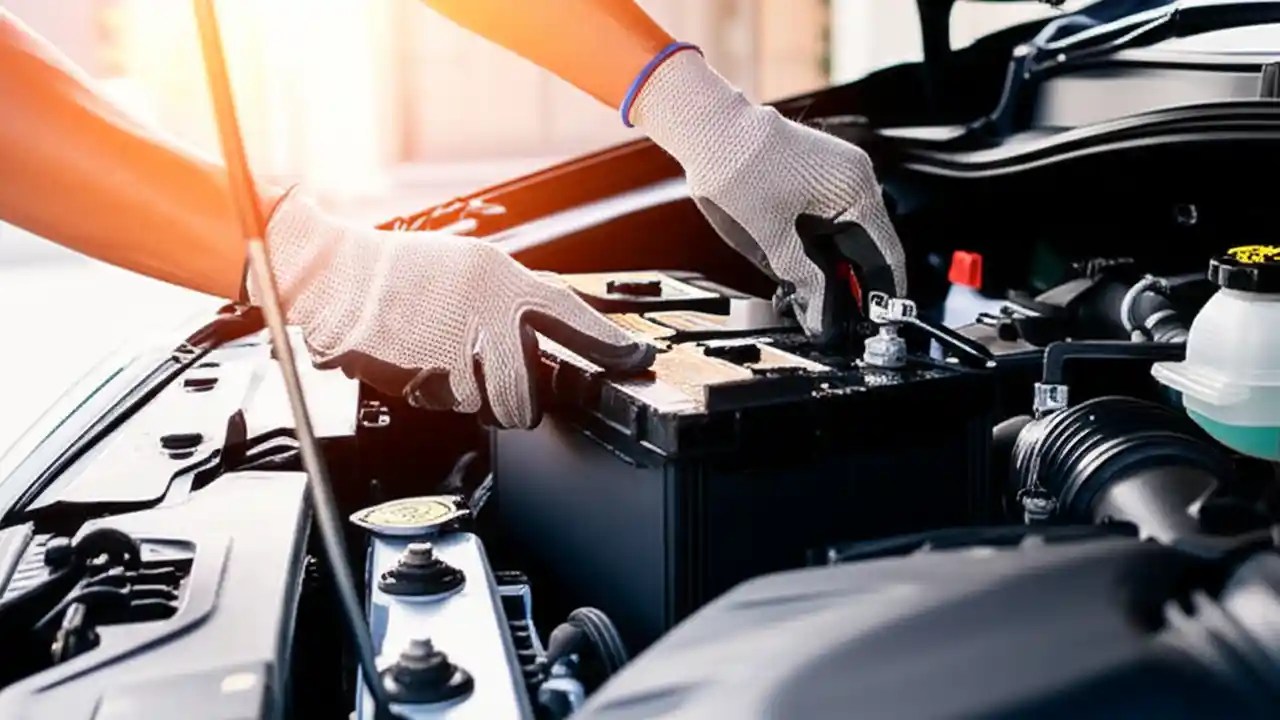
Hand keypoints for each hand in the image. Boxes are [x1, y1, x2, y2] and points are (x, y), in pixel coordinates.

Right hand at [253, 192, 654, 428]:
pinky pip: (439, 406)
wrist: (334, 274)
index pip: (570, 315)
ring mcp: (451, 350)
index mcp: (502, 281)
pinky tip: (413, 357)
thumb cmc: (405, 272)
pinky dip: (429, 392)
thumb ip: (517, 300)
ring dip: (464, 394)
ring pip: (479, 407)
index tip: (638, 360)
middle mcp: (484, 315)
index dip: (609, 343)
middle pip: (523, 398)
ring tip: (439, 354)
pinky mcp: (417, 377)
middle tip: (496, 386)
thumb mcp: (476, 268)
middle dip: (513, 405)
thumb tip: (554, 337)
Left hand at [633, 51, 906, 339]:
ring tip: (816, 300)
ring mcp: (840, 173)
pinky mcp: (820, 174)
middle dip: (853, 285)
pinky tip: (806, 270)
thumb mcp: (771, 238)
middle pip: (869, 247)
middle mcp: (856, 179)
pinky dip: (823, 247)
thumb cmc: (736, 170)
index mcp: (855, 191)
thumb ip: (803, 278)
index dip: (881, 294)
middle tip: (836, 319)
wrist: (709, 128)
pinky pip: (833, 219)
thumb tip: (822, 315)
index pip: (885, 255)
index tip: (876, 324)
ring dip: (836, 268)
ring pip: (850, 236)